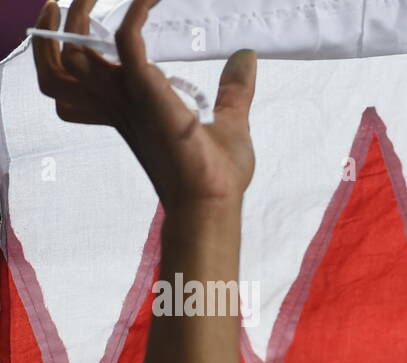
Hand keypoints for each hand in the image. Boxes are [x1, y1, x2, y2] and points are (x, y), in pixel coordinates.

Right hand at [32, 0, 256, 211]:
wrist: (215, 200)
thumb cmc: (217, 174)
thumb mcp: (228, 121)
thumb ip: (233, 89)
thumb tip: (247, 57)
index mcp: (128, 109)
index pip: (80, 74)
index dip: (76, 48)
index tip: (100, 17)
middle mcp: (118, 101)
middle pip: (59, 60)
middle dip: (62, 26)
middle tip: (82, 1)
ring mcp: (127, 96)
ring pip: (71, 49)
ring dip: (82, 16)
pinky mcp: (147, 89)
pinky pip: (127, 38)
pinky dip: (137, 13)